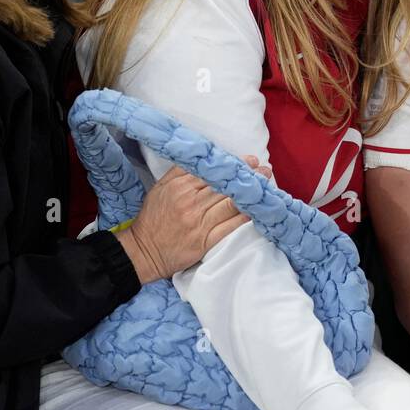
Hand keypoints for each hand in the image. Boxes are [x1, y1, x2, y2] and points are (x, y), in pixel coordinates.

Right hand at [115, 155, 271, 283]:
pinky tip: (256, 212)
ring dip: (250, 196)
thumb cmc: (153, 218)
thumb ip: (180, 171)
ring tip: (265, 187)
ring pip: (230, 204)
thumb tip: (201, 157)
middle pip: (224, 186)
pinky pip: (229, 227)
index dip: (233, 166)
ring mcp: (198, 223)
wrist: (143, 251)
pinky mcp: (204, 241)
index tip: (250, 161)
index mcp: (180, 187)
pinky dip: (244, 219)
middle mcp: (190, 203)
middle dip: (247, 178)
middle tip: (265, 171)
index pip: (212, 172)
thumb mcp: (160, 188)